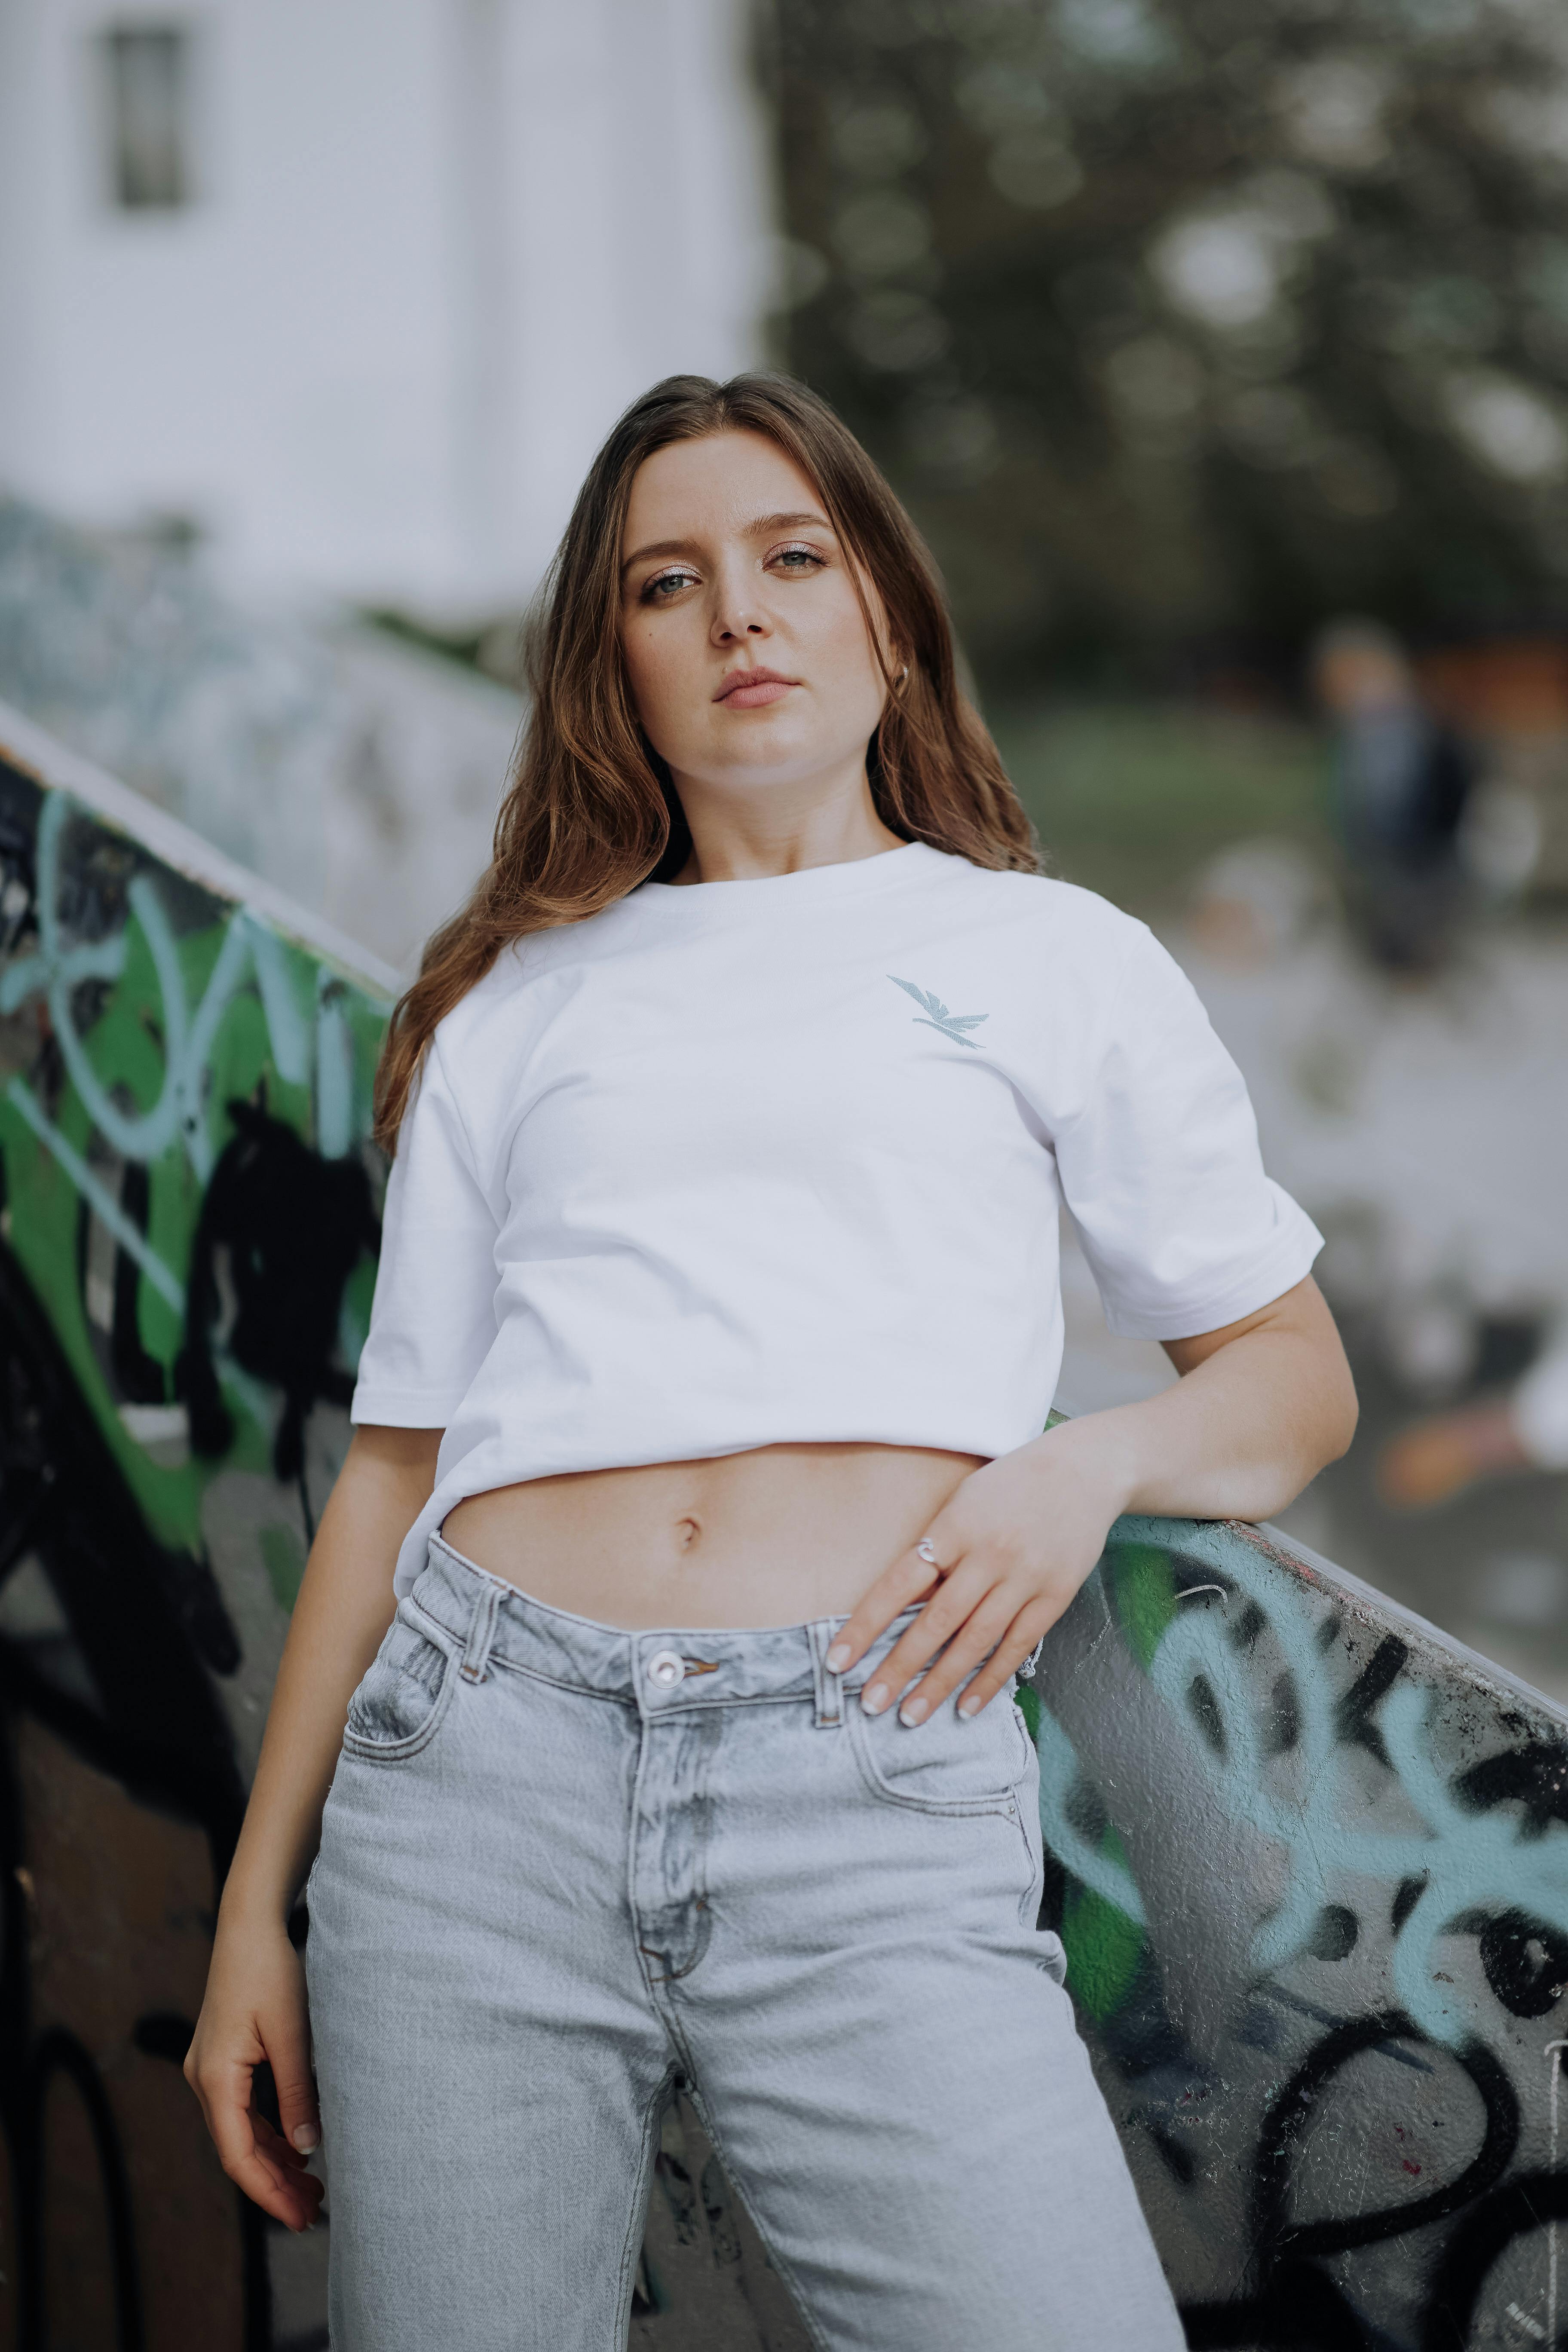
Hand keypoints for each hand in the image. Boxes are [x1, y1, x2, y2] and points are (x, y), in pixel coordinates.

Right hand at [185, 1910, 324, 2231]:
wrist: (248, 1926)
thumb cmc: (270, 1971)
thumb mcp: (292, 2033)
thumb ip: (297, 2092)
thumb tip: (307, 2149)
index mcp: (215, 2079)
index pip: (239, 2155)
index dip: (268, 2191)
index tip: (299, 2216)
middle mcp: (204, 2080)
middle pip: (238, 2150)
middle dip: (274, 2184)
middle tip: (313, 2214)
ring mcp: (210, 2071)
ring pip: (241, 2133)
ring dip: (273, 2161)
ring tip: (312, 2188)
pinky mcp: (223, 2061)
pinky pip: (243, 2111)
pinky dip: (269, 2133)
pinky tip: (297, 2149)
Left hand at [825, 1420, 1130, 1722]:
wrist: (1084, 1470)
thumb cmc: (1010, 1485)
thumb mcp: (963, 1502)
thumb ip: (936, 1548)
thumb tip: (903, 1604)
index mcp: (955, 1527)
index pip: (900, 1584)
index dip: (866, 1624)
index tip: (838, 1660)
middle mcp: (988, 1555)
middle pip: (936, 1621)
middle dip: (899, 1667)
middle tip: (871, 1704)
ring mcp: (1024, 1577)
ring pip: (975, 1641)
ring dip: (940, 1683)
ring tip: (911, 1715)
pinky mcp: (1055, 1596)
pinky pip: (1017, 1646)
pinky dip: (990, 1680)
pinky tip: (967, 1707)